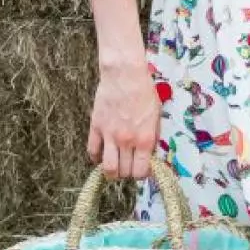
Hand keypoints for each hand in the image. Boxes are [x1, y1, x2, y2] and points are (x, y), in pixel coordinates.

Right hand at [88, 56, 161, 179]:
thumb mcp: (157, 115)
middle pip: (124, 172)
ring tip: (114, 167)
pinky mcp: (96, 127)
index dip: (141, 174)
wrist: (125, 75)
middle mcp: (127, 141)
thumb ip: (153, 136)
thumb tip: (149, 153)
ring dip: (111, 172)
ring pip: (107, 168)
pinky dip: (95, 158)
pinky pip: (92, 150)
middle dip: (127, 172)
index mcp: (144, 139)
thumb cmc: (144, 92)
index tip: (141, 169)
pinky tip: (100, 155)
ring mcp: (109, 135)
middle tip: (128, 165)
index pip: (140, 171)